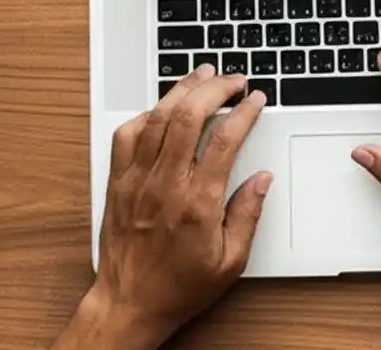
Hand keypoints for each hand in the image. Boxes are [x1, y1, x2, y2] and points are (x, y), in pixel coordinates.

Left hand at [54, 65, 271, 349]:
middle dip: (215, 88)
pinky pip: (127, 135)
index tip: (257, 100)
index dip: (244, 112)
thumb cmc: (179, 286)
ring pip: (157, 118)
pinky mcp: (118, 183)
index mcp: (197, 203)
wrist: (129, 304)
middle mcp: (165, 185)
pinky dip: (146, 114)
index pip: (225, 140)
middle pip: (188, 116)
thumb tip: (262, 178)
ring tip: (202, 75)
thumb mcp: (231, 260)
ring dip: (181, 90)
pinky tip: (162, 107)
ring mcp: (137, 181)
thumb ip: (248, 214)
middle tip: (233, 80)